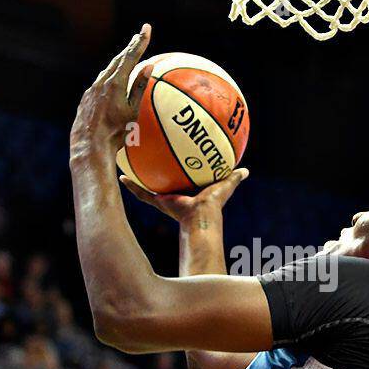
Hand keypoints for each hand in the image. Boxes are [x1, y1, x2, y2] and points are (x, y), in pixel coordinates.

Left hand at [71, 24, 151, 152]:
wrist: (89, 146)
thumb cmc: (115, 133)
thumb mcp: (133, 112)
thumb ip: (139, 88)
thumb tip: (148, 67)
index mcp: (115, 84)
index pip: (130, 57)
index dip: (139, 42)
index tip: (146, 28)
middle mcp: (101, 83)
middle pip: (117, 60)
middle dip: (129, 48)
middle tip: (138, 37)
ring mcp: (91, 90)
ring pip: (107, 71)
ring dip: (118, 63)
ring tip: (126, 58)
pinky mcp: (85, 99)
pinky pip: (99, 83)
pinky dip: (109, 77)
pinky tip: (111, 82)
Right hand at [120, 166, 248, 221]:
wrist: (201, 217)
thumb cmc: (213, 204)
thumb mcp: (224, 185)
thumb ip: (233, 178)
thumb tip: (246, 170)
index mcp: (187, 189)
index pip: (178, 175)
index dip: (173, 167)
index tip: (168, 156)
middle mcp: (174, 193)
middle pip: (160, 178)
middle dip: (152, 168)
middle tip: (143, 152)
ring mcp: (164, 197)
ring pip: (146, 184)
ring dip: (136, 175)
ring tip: (125, 161)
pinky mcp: (158, 201)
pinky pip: (142, 193)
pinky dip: (132, 186)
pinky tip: (122, 175)